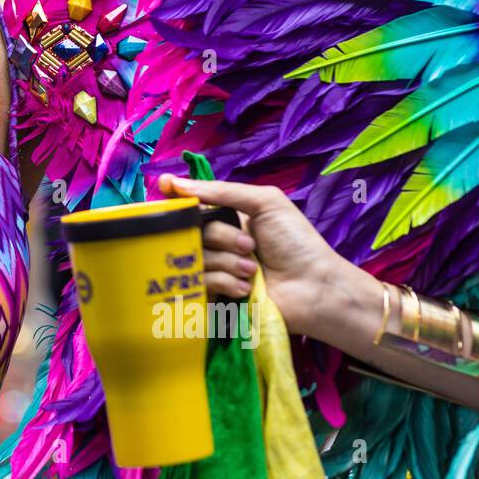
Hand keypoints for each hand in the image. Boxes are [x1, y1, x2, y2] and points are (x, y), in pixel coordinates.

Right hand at [158, 174, 356, 337]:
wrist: (314, 288)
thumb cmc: (296, 242)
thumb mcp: (265, 203)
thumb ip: (222, 191)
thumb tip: (174, 183)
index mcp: (226, 217)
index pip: (189, 206)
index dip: (175, 200)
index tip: (163, 189)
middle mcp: (216, 241)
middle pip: (190, 232)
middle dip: (220, 238)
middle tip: (249, 246)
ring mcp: (214, 269)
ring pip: (194, 259)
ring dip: (226, 263)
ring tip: (252, 271)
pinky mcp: (214, 295)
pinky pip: (199, 284)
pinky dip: (223, 283)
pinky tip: (245, 288)